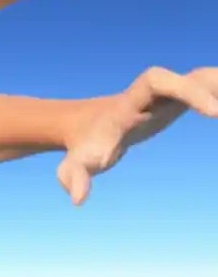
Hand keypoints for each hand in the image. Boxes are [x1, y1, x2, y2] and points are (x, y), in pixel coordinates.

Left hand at [57, 67, 217, 204]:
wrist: (88, 124)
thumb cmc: (86, 144)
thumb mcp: (77, 162)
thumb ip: (73, 177)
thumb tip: (77, 199)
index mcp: (132, 101)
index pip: (159, 81)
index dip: (187, 90)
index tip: (215, 114)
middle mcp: (155, 91)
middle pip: (193, 77)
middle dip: (217, 88)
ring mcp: (172, 92)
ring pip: (208, 79)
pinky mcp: (183, 97)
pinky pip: (212, 89)